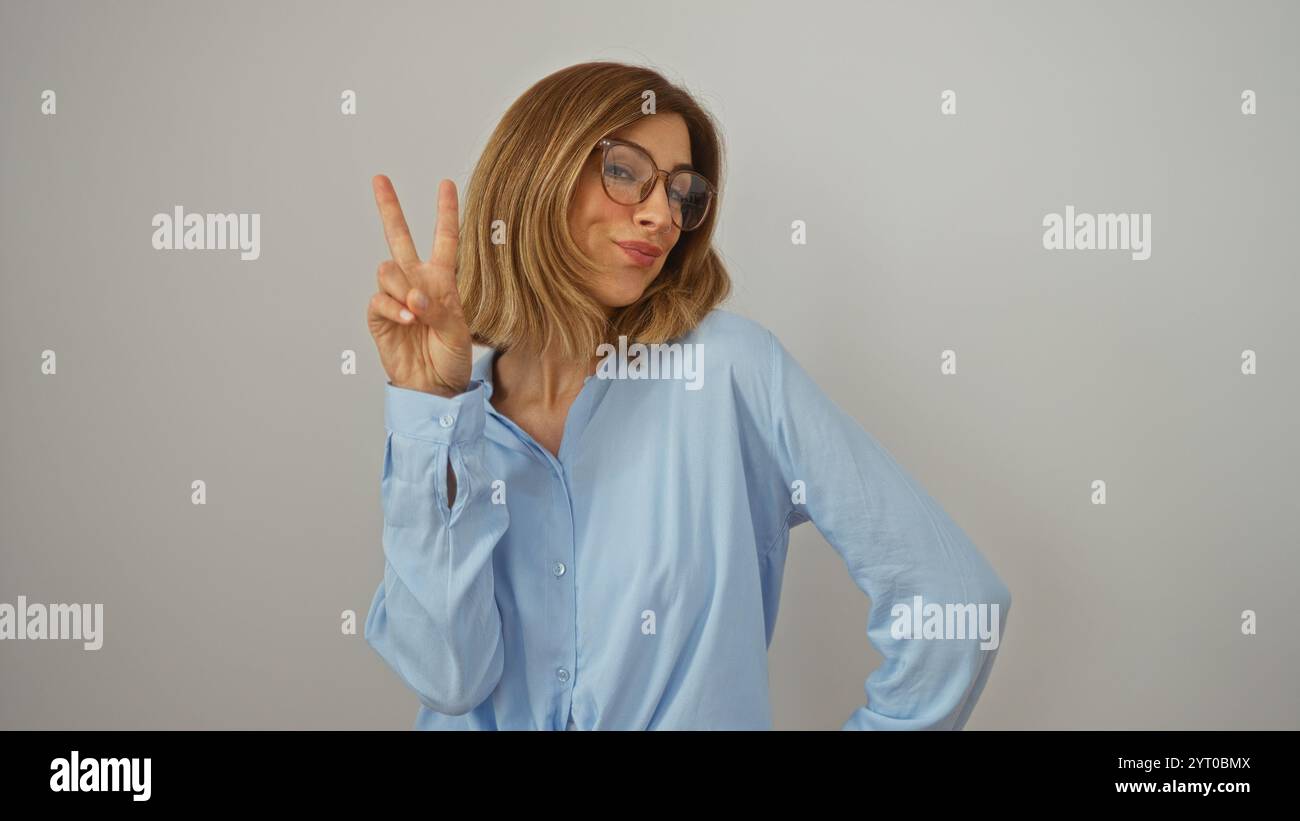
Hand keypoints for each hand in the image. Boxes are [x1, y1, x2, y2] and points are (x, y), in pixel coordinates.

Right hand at [367, 175, 472, 396]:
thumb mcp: (457, 331)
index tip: (445, 184)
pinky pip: (379, 298)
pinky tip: (407, 321)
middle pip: (400, 237)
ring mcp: (396, 297)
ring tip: (416, 313)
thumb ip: (437, 308)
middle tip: (380, 179)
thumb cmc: (451, 358)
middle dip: (389, 207)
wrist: (433, 387)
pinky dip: (393, 308)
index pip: (445, 240)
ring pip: (388, 269)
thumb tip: (413, 295)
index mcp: (443, 281)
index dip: (446, 212)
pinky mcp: (379, 315)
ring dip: (402, 288)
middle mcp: (417, 282)